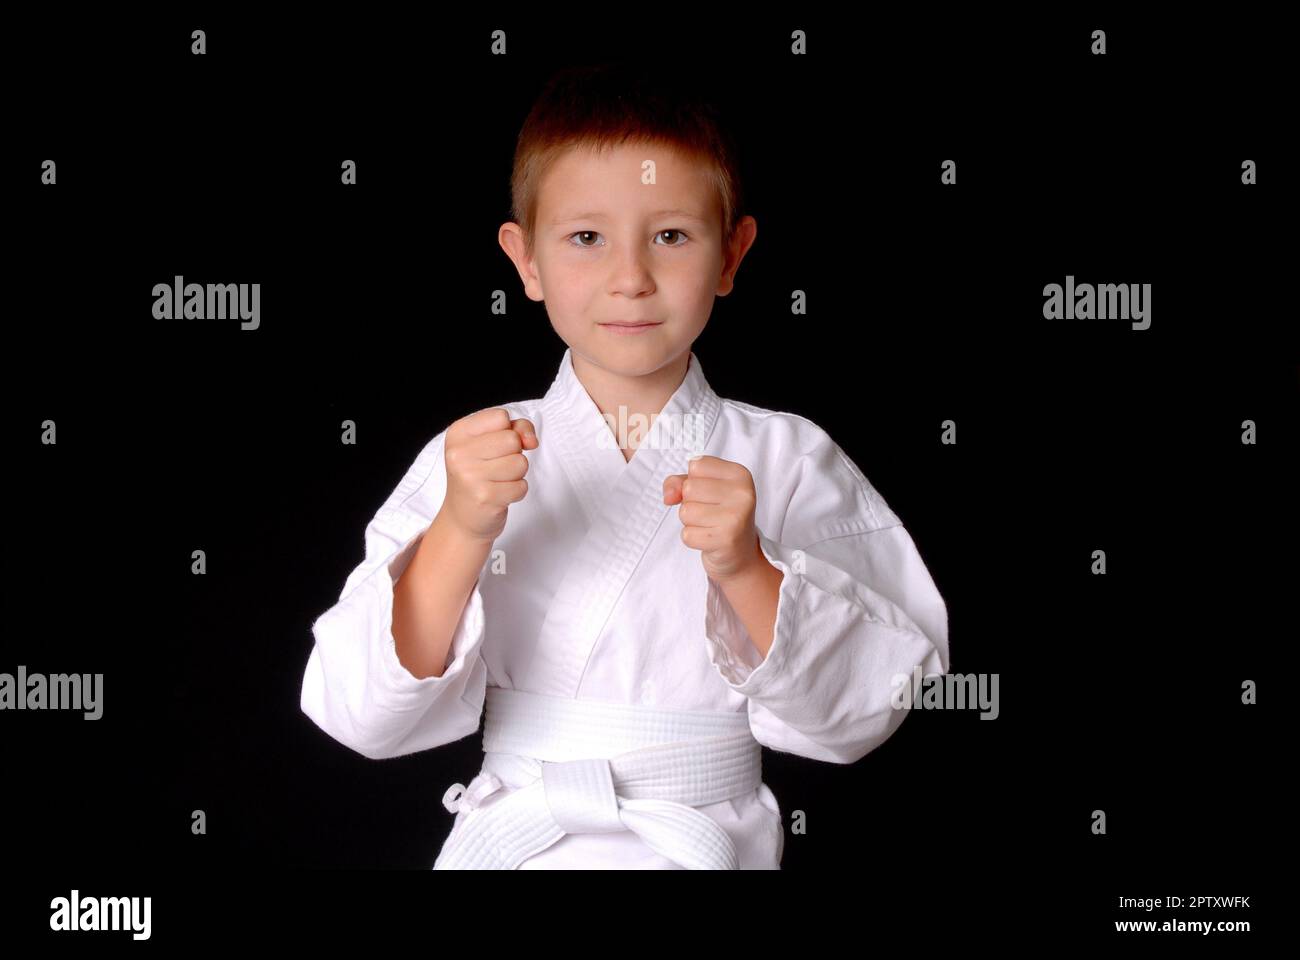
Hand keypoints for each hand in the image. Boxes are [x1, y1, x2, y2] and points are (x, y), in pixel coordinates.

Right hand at [439, 407, 536, 542]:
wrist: (463, 516)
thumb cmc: (481, 473)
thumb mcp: (491, 442)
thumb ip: (516, 429)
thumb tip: (532, 440)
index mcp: (458, 433)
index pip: (501, 417)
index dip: (508, 431)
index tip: (496, 446)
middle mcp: (459, 453)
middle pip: (512, 439)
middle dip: (514, 453)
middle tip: (496, 466)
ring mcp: (469, 476)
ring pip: (520, 463)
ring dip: (516, 474)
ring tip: (498, 480)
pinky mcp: (484, 497)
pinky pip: (522, 486)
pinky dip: (516, 491)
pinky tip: (499, 494)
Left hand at [663, 455, 763, 581]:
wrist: (740, 554)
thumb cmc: (720, 515)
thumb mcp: (703, 489)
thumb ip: (679, 482)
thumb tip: (668, 496)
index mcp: (739, 474)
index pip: (696, 465)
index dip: (694, 481)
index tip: (711, 494)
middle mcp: (742, 493)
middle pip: (689, 488)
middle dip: (691, 503)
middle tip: (711, 513)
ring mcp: (736, 516)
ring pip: (686, 511)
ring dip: (691, 522)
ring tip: (710, 526)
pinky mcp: (726, 539)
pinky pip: (687, 535)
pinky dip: (693, 539)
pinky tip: (709, 539)